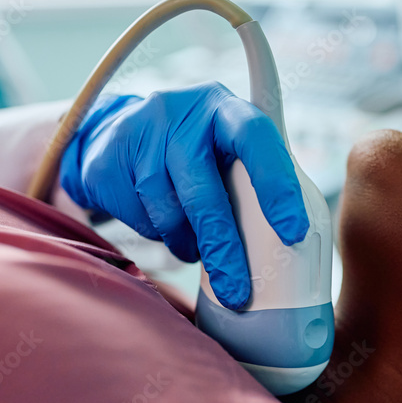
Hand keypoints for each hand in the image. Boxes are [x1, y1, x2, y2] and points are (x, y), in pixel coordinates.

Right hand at [59, 82, 308, 309]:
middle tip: (237, 292)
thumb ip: (253, 183)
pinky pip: (139, 217)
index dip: (276, 186)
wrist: (116, 135)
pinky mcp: (108, 159)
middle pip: (204, 191)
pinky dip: (158, 234)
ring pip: (168, 211)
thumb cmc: (195, 155)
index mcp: (226, 110)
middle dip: (223, 248)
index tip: (292, 232)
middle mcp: (183, 113)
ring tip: (195, 249)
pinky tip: (164, 226)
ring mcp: (141, 133)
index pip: (257, 140)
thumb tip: (284, 250)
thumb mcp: (226, 152)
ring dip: (187, 244)